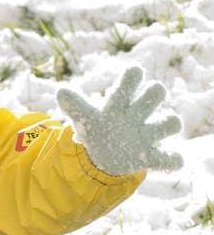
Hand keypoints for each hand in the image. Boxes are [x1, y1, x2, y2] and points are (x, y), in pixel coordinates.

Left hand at [56, 67, 182, 175]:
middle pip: (156, 92)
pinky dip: (173, 160)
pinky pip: (168, 159)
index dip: (133, 76)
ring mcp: (147, 135)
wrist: (108, 153)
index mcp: (121, 103)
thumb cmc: (99, 128)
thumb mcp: (85, 119)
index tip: (134, 73)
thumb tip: (61, 92)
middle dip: (154, 93)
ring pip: (169, 123)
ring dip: (168, 124)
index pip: (131, 79)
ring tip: (150, 135)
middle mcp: (138, 115)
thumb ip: (75, 106)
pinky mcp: (151, 156)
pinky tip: (172, 161)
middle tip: (140, 107)